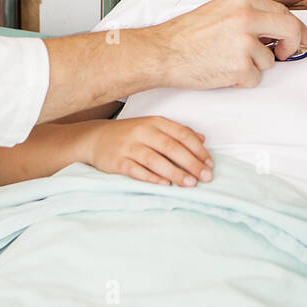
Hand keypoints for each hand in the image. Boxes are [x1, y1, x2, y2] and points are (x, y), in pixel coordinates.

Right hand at [83, 116, 213, 186]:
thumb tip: (202, 139)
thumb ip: (178, 132)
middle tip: (205, 177)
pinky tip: (165, 184)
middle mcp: (143, 132)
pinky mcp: (118, 161)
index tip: (210, 164)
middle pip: (171, 147)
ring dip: (175, 172)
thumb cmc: (130, 134)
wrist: (96, 138)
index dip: (198, 150)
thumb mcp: (154, 127)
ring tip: (190, 184)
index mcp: (155, 122)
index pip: (182, 134)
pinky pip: (137, 170)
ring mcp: (129, 146)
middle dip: (191, 163)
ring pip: (155, 160)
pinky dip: (152, 177)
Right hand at [147, 0, 306, 89]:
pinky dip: (242, 80)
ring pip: (270, 59)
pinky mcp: (240, 66)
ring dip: (255, 65)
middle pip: (290, 30)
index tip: (301, 37)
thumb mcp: (220, 9)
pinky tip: (223, 72)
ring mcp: (245, 42)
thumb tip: (277, 27)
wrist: (162, 52)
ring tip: (228, 61)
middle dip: (292, 44)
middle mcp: (247, 16)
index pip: (282, 11)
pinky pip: (255, 78)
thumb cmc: (187, 33)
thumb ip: (248, 14)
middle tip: (285, 53)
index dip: (295, 27)